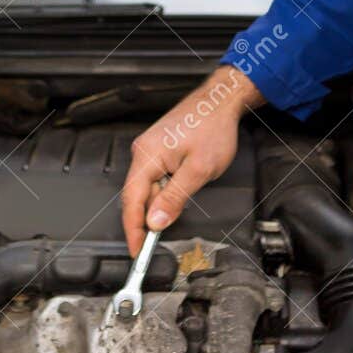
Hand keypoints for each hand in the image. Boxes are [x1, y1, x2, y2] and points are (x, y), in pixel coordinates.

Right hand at [121, 65, 263, 254]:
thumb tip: (155, 222)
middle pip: (137, 195)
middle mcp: (142, 151)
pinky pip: (155, 177)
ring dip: (158, 204)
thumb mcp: (198, 170)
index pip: (132, 201)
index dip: (133, 229)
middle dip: (144, 221)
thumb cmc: (212, 128)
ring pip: (147, 187)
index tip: (136, 250)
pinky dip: (162, 192)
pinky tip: (177, 195)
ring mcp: (149, 149)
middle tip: (152, 245)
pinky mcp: (159, 148)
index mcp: (146, 156)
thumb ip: (174, 199)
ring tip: (174, 214)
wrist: (220, 101)